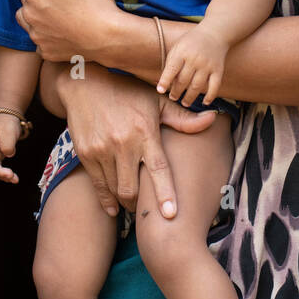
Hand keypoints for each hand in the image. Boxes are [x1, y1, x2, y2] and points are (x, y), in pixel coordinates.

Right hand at [0, 114, 22, 183]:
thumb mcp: (8, 131)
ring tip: (15, 180)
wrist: (7, 115)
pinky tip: (13, 178)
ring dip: (3, 175)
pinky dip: (6, 173)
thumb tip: (8, 155)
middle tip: (10, 175)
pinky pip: (0, 167)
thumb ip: (7, 145)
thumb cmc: (6, 121)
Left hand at [15, 0, 116, 61]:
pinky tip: (56, 27)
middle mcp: (29, 13)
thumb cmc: (92, 1)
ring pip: (25, 17)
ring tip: (46, 6)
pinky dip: (43, 30)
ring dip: (32, 9)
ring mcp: (36, 34)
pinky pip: (38, 36)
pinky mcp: (46, 50)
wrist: (107, 37)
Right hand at [58, 64, 215, 216]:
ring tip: (132, 205)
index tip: (171, 215)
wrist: (86, 83)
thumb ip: (183, 118)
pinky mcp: (85, 153)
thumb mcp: (157, 101)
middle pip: (132, 188)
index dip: (165, 193)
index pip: (158, 168)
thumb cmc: (128, 91)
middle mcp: (122, 143)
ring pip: (115, 189)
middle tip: (147, 211)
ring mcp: (102, 149)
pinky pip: (98, 185)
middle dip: (140, 205)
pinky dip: (106, 200)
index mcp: (144, 132)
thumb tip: (213, 119)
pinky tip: (112, 207)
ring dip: (125, 202)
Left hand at [156, 25, 227, 105]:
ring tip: (185, 102)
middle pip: (183, 81)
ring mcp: (207, 65)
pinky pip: (214, 87)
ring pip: (197, 86)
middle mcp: (195, 59)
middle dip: (176, 92)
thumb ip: (170, 64)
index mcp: (182, 52)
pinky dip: (210, 96)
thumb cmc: (191, 43)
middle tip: (173, 97)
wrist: (214, 33)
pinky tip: (204, 102)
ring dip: (190, 97)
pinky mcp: (218, 70)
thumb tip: (162, 83)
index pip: (172, 69)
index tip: (160, 90)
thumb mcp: (178, 48)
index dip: (165, 81)